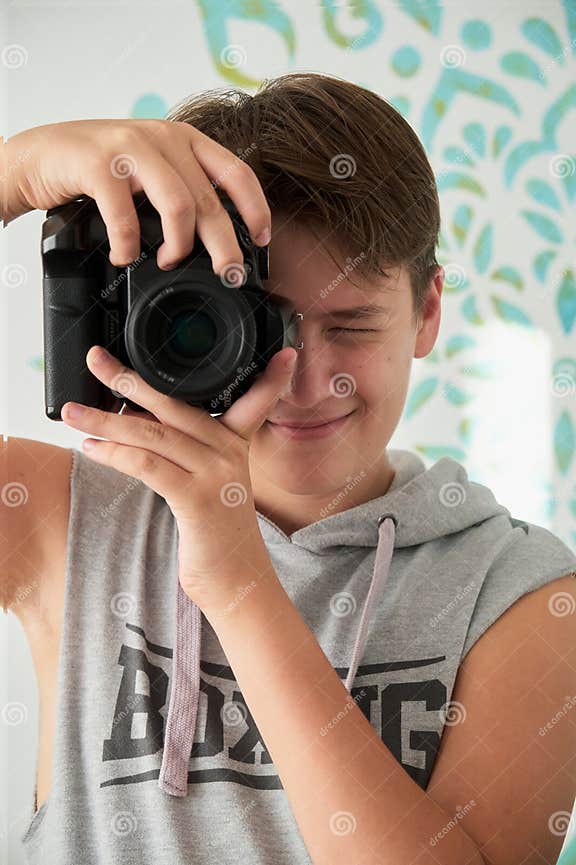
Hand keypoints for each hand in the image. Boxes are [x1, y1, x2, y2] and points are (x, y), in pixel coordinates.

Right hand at [3, 118, 270, 273]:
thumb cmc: (99, 168)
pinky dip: (129, 247)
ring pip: (178, 206)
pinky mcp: (98, 164)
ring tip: (169, 263)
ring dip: (179, 246)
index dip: (255, 208)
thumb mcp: (150, 170)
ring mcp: (131, 148)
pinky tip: (124, 257)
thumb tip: (216, 240)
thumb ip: (181, 190)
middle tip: (229, 275)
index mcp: (184, 140)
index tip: (262, 239)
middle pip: (210, 200)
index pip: (236, 172)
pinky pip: (126, 216)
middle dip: (224, 246)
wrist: (40, 154)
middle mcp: (163, 139)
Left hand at [61, 344, 296, 610]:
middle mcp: (230, 453)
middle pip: (173, 405)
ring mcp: (215, 474)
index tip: (285, 352)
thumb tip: (135, 421)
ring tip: (72, 412)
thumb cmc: (216, 534)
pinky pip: (146, 465)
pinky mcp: (197, 498)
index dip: (269, 376)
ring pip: (151, 433)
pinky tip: (92, 448)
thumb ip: (184, 452)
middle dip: (129, 378)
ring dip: (104, 420)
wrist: (236, 581)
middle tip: (96, 359)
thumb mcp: (210, 485)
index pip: (253, 399)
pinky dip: (114, 454)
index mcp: (237, 445)